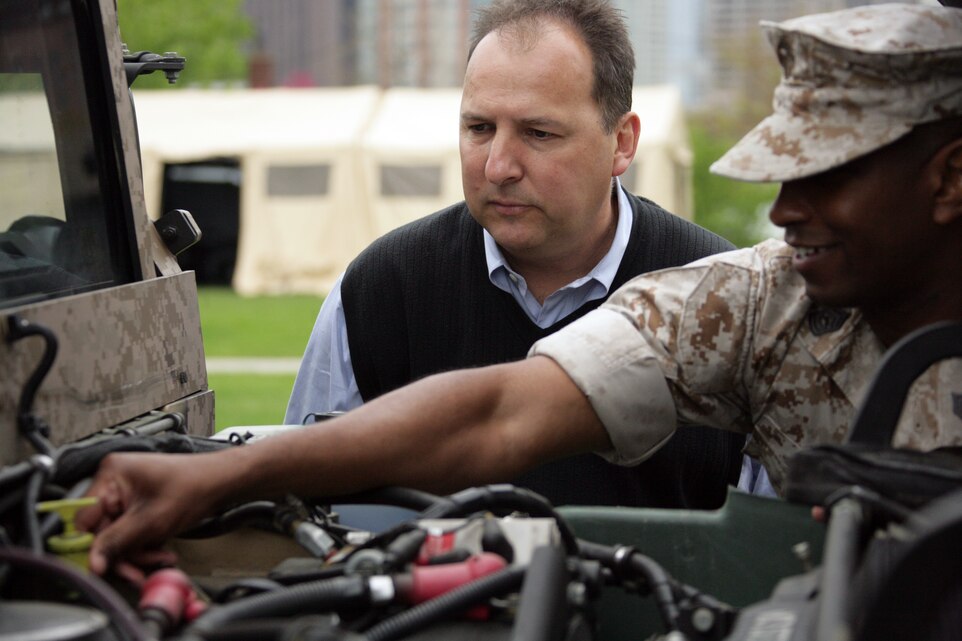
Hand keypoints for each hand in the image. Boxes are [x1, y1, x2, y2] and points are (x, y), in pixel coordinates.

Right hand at [77, 452, 217, 574]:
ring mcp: (127, 494)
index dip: (91, 545)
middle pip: (103, 531)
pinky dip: (145, 546)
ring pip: (119, 536)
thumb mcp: (151, 521)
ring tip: (159, 558)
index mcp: (111, 474)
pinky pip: (132, 532)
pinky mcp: (139, 505)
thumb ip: (117, 542)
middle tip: (136, 571)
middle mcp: (115, 481)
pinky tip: (161, 551)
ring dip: (138, 553)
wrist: (223, 482)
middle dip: (123, 553)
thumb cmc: (194, 486)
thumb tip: (92, 561)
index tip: (98, 566)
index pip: (84, 518)